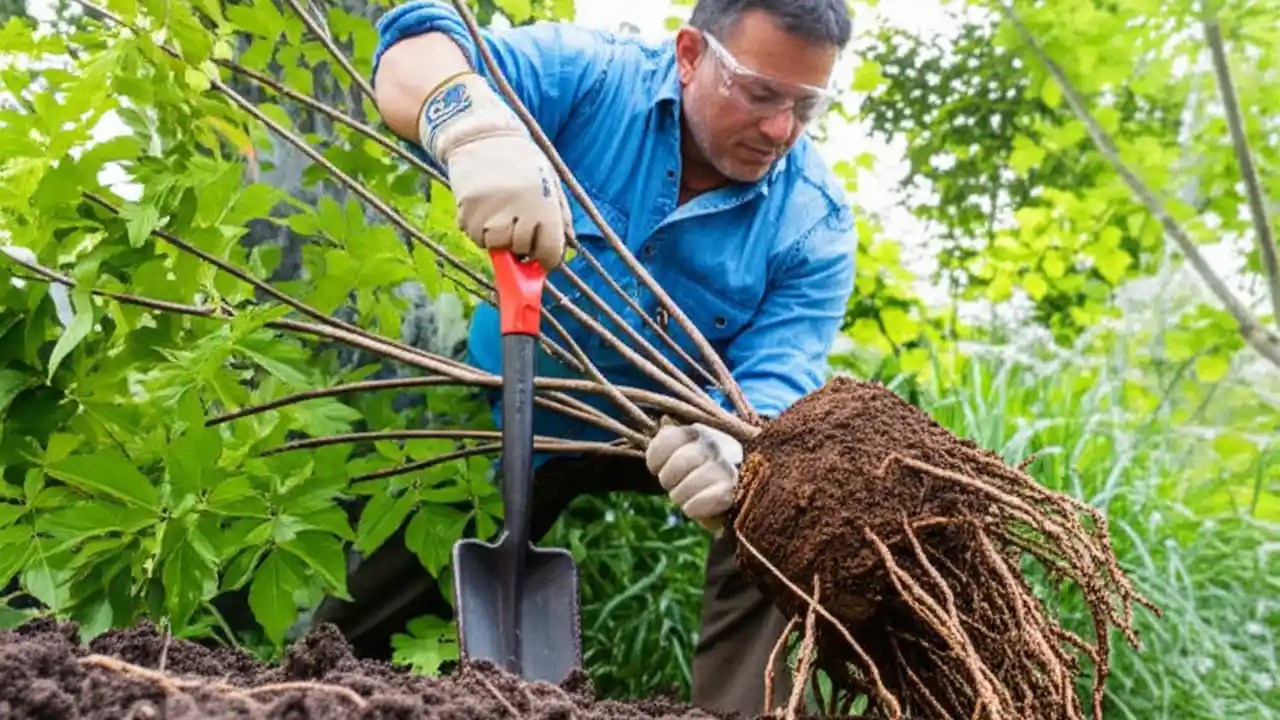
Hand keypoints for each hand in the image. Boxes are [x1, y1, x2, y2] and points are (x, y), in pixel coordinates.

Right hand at [418, 72, 570, 270]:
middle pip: (522, 250)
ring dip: (499, 237)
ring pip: (497, 246)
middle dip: (522, 243)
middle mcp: (519, 213)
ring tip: (500, 210)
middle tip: (517, 221)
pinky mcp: (468, 212)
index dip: (547, 259)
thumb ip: (561, 217)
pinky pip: (475, 236)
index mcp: (544, 206)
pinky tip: (484, 206)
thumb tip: (566, 251)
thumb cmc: (522, 161)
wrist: (483, 136)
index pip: (550, 252)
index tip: (542, 257)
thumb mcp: (551, 182)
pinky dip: (479, 229)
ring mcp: (492, 214)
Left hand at [645, 422, 742, 532]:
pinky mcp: (735, 490)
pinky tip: (695, 507)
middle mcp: (715, 444)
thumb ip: (673, 439)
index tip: (656, 469)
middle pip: (679, 462)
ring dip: (682, 496)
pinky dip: (695, 507)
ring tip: (686, 498)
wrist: (738, 498)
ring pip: (691, 483)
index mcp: (699, 432)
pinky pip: (708, 499)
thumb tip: (665, 420)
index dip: (655, 457)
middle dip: (669, 480)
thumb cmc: (701, 475)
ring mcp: (728, 466)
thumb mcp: (685, 452)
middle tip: (673, 486)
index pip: (667, 437)